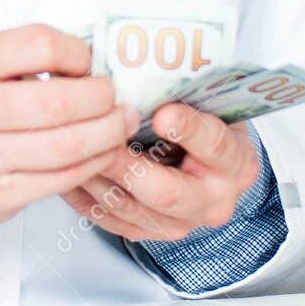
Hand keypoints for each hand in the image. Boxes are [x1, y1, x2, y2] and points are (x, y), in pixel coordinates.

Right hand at [0, 24, 138, 231]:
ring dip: (107, 133)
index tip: (90, 62)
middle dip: (102, 98)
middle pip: (58, 102)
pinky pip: (60, 179)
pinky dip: (92, 163)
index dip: (78, 52)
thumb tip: (91, 63)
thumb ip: (23, 58)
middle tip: (116, 97)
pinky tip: (102, 151)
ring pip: (66, 145)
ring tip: (120, 122)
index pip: (39, 45)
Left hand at [60, 103, 260, 242]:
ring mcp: (180, 223)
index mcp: (234, 163)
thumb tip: (144, 71)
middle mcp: (212, 201)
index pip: (214, 146)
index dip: (188, 130)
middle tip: (102, 140)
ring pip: (131, 210)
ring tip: (75, 150)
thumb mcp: (208, 104)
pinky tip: (70, 171)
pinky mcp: (148, 234)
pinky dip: (85, 196)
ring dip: (98, 180)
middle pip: (167, 194)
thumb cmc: (204, 126)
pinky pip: (110, 221)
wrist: (207, 166)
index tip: (164, 114)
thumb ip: (184, 94)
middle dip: (128, 167)